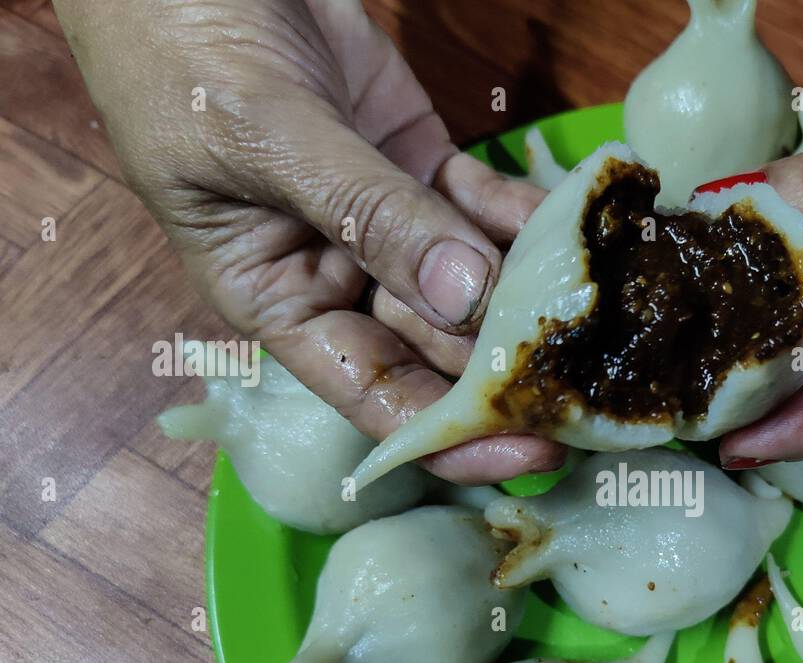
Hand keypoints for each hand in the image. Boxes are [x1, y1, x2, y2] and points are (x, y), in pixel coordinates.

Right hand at [55, 0, 565, 483]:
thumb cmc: (181, 51)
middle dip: (508, 368)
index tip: (526, 454)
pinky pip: (485, 206)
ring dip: (531, 298)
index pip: (373, 392)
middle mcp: (337, 277)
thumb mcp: (266, 138)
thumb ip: (368, 215)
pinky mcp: (422, 166)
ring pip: (472, 280)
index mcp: (278, 299)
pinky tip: (577, 232)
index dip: (448, 434)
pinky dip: (527, 219)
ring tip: (604, 319)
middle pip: (438, 346)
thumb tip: (464, 294)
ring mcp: (386, 223)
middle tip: (591, 385)